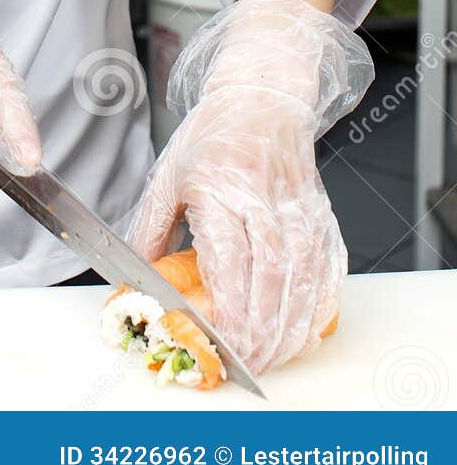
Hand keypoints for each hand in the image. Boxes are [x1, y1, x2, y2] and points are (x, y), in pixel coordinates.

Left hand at [128, 0, 373, 373]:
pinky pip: (329, 271)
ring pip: (302, 283)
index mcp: (220, 190)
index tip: (215, 340)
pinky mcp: (321, 217)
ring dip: (288, 330)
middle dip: (256, 334)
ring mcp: (298, 212)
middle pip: (269, 281)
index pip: (229, 262)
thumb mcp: (168, 175)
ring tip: (268, 359)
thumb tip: (135, 277)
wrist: (262, 99)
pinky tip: (304, 332)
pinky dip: (319, 308)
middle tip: (240, 364)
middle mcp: (264, 204)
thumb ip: (151, 228)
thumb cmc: (212, 136)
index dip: (227, 310)